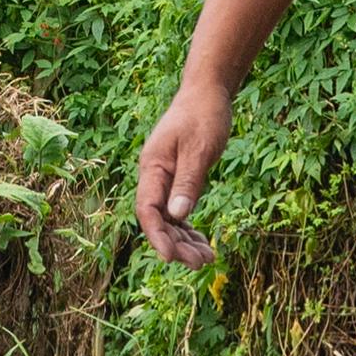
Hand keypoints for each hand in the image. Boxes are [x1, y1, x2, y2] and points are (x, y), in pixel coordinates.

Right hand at [135, 78, 234, 265]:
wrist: (207, 92)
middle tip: (201, 262)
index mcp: (153, 166)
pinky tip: (204, 243)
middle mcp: (154, 175)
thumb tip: (177, 215)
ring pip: (169, 219)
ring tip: (208, 259)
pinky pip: (179, 211)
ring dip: (185, 241)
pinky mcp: (178, 179)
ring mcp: (165, 178)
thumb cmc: (203, 115)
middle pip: (158, 219)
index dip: (157, 236)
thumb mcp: (200, 149)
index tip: (171, 258)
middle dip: (176, 244)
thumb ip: (188, 182)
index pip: (147, 209)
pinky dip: (189, 228)